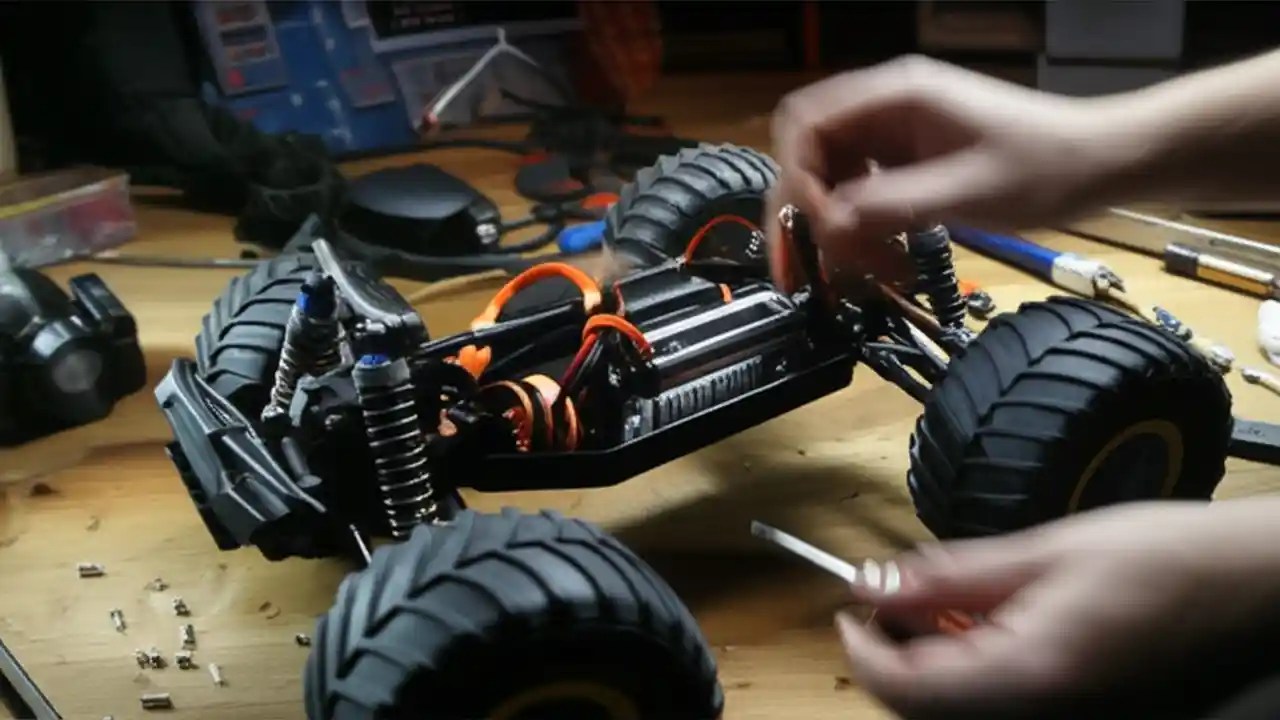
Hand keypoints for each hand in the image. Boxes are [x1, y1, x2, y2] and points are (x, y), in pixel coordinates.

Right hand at [766, 55, 1138, 293]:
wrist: (1104, 164)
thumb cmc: (1048, 169)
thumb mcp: (965, 193)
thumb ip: (887, 207)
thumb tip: (825, 227)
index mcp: (897, 95)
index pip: (806, 126)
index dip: (797, 181)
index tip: (815, 231)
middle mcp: (887, 107)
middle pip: (808, 153)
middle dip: (802, 213)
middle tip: (803, 271)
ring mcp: (896, 132)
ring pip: (831, 178)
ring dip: (834, 229)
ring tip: (859, 275)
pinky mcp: (909, 159)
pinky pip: (861, 192)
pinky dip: (861, 229)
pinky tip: (883, 260)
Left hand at [837, 499, 1279, 718]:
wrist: (1251, 585)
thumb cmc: (1168, 559)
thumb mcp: (1044, 550)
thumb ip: (952, 575)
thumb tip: (881, 584)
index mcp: (1029, 675)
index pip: (904, 689)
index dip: (861, 648)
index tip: (851, 608)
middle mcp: (1045, 715)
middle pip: (924, 709)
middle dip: (892, 656)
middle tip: (890, 601)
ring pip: (959, 710)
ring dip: (930, 664)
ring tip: (938, 605)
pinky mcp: (1082, 716)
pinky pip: (998, 706)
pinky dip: (971, 670)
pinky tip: (983, 625)